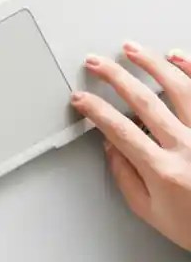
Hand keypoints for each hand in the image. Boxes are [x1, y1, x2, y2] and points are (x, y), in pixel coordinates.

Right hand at [71, 43, 190, 251]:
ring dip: (152, 64)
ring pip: (178, 88)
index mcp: (163, 170)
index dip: (96, 111)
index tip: (81, 99)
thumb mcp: (150, 212)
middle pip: (145, 101)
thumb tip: (111, 149)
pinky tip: (176, 57)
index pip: (119, 131)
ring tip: (132, 50)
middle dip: (115, 77)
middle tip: (97, 63)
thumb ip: (127, 178)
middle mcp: (187, 147)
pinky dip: (190, 69)